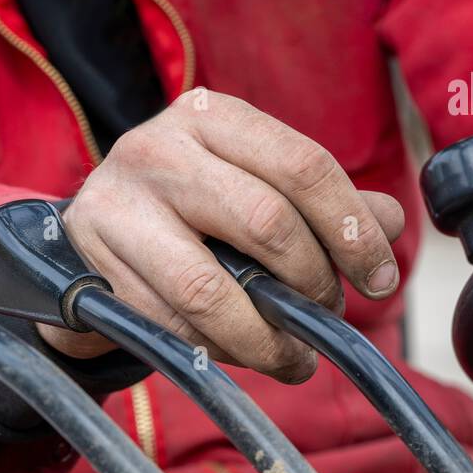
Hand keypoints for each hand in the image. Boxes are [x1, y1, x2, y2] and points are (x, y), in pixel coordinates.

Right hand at [43, 89, 404, 382]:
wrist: (83, 236)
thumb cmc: (193, 207)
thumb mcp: (256, 184)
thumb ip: (325, 200)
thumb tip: (389, 221)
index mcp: (213, 115)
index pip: (304, 165)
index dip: (353, 228)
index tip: (379, 278)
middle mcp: (159, 148)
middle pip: (267, 221)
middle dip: (313, 282)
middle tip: (329, 312)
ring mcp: (114, 205)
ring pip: (212, 289)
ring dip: (267, 338)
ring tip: (296, 357)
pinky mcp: (88, 266)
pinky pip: (169, 326)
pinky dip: (216, 351)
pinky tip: (238, 353)